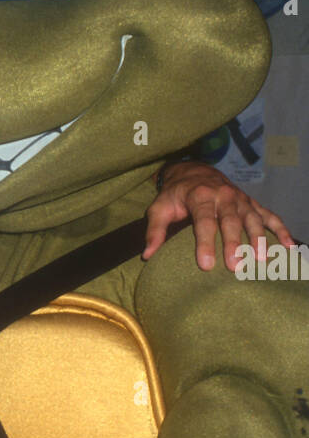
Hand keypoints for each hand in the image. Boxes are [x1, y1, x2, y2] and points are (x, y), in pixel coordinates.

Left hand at [142, 162, 295, 270]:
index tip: (207, 265)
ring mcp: (240, 199)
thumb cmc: (175, 195)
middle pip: (231, 221)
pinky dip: (281, 229)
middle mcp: (224, 195)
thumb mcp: (159, 208)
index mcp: (200, 195)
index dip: (205, 243)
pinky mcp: (251, 203)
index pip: (204, 221)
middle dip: (234, 244)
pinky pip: (269, 215)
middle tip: (235, 266)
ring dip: (259, 239)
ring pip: (253, 219)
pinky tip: (289, 247)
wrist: (194, 171)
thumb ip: (154, 230)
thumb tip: (148, 255)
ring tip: (262, 259)